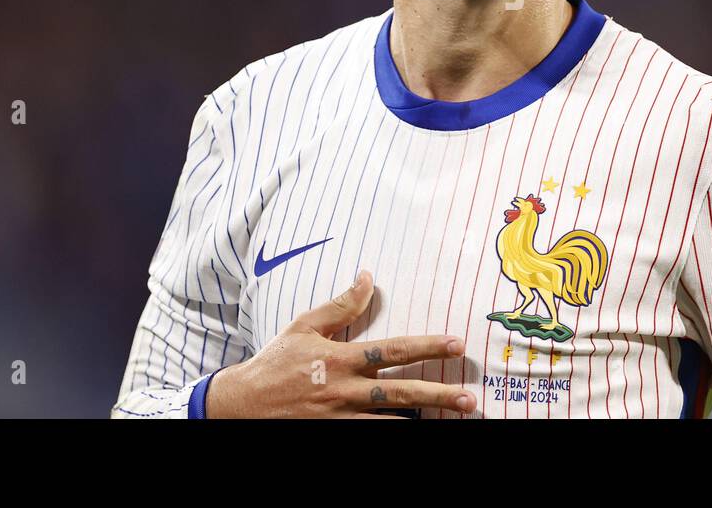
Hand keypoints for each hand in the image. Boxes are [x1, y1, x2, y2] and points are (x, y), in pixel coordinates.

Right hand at [205, 270, 475, 417]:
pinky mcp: (333, 432)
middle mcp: (345, 389)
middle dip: (438, 394)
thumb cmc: (276, 362)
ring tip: (456, 418)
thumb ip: (341, 304)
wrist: (242, 404)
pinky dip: (392, 431)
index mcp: (340, 358)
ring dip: (424, 418)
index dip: (426, 347)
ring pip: (390, 418)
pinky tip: (417, 428)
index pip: (392, 350)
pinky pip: (370, 435)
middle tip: (469, 398)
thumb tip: (367, 276)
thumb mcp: (305, 326)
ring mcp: (340, 416)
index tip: (456, 344)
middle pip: (400, 391)